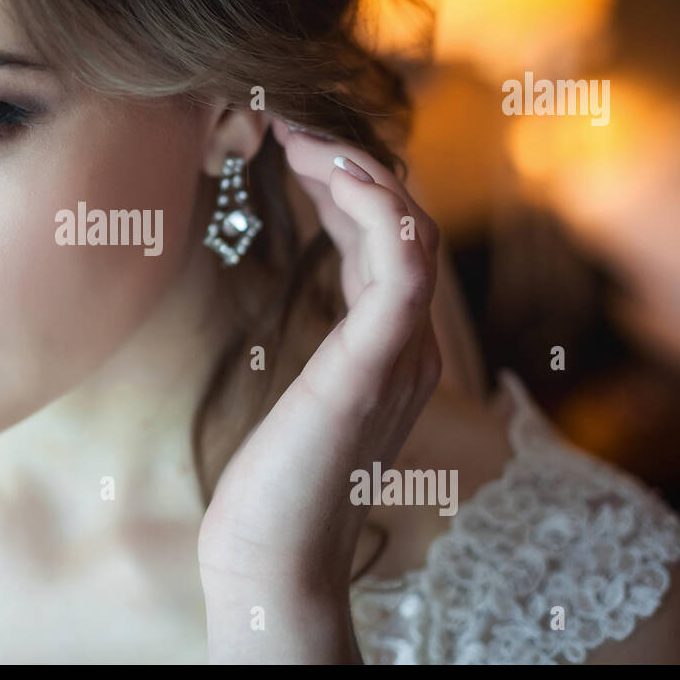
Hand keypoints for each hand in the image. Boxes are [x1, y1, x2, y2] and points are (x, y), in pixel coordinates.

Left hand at [197, 121, 441, 605]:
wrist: (270, 556)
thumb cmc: (272, 481)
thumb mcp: (295, 390)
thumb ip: (316, 339)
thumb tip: (299, 282)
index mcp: (389, 345)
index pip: (387, 236)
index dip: (344, 180)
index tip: (289, 142)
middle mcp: (408, 343)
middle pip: (402, 220)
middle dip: (348, 161)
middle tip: (288, 122)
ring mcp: (399, 353)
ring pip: (408, 229)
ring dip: (357, 169)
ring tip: (297, 134)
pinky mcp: (374, 367)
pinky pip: (401, 268)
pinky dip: (374, 209)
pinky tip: (325, 172)